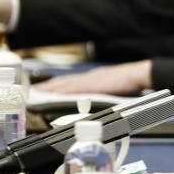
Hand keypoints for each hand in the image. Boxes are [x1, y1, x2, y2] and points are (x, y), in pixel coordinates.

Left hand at [33, 60, 151, 94]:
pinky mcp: (93, 84)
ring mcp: (90, 79)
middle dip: (50, 85)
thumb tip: (97, 98)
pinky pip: (73, 87)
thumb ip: (104, 92)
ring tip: (40, 91)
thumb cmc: (131, 81)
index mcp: (94, 78)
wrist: (138, 75)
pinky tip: (55, 93)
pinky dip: (63, 90)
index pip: (72, 81)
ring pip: (66, 83)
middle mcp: (89, 77)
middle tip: (36, 89)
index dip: (58, 84)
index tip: (47, 87)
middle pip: (65, 81)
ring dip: (52, 87)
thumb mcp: (114, 87)